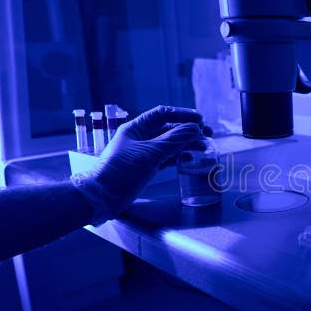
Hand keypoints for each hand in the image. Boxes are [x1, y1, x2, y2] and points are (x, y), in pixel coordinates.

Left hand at [72, 106, 206, 222]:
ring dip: (186, 144)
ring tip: (203, 147)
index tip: (199, 120)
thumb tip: (194, 129)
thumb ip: (174, 140)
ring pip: (170, 144)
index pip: (163, 114)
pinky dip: (179, 157)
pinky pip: (167, 158)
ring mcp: (144, 153)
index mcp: (136, 128)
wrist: (102, 196)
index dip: (182, 115)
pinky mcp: (146, 167)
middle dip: (188, 131)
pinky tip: (189, 159)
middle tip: (207, 135)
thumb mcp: (149, 153)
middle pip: (169, 129)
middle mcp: (141, 138)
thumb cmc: (121, 171)